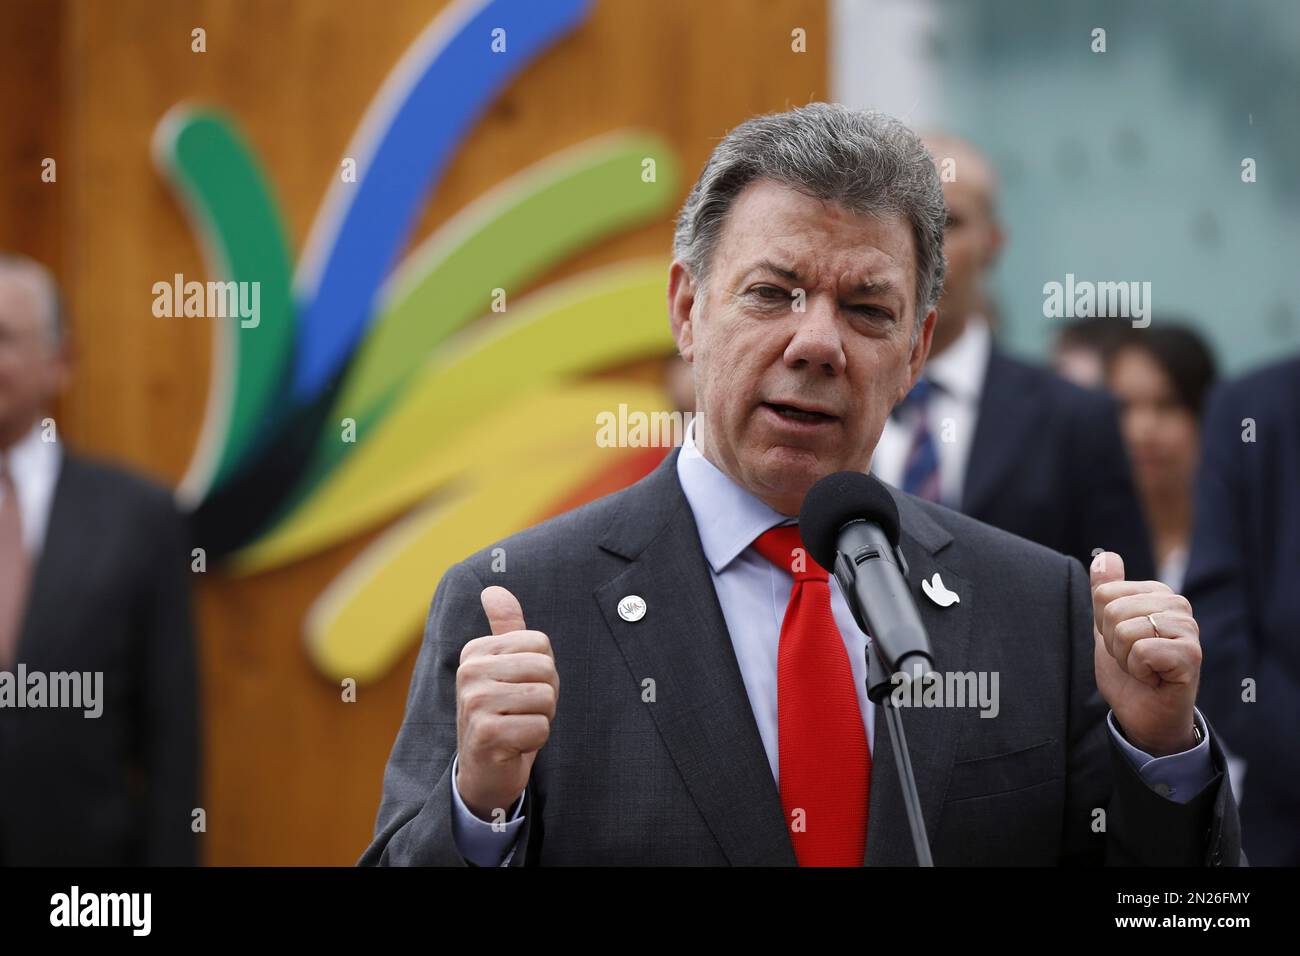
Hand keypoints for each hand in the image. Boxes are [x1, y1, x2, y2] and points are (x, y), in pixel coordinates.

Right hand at [455, 586, 558, 820]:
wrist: (484, 770)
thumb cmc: (502, 712)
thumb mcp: (504, 666)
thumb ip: (504, 627)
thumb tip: (493, 589)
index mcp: (476, 650)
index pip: (541, 643)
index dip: (543, 671)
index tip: (520, 688)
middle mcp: (470, 672)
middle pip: (546, 669)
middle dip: (546, 696)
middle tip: (521, 711)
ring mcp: (474, 702)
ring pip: (546, 698)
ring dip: (541, 719)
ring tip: (517, 726)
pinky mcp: (485, 734)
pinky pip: (539, 728)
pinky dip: (535, 741)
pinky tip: (513, 746)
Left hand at [1090, 551, 1200, 756]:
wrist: (1147, 715)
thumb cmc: (1130, 672)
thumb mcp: (1107, 628)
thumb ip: (1105, 591)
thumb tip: (1104, 556)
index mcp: (1157, 593)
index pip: (1103, 594)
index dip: (1103, 626)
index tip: (1123, 643)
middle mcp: (1177, 604)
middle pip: (1112, 611)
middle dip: (1113, 643)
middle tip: (1135, 659)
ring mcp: (1188, 628)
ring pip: (1125, 631)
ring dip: (1125, 659)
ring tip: (1145, 668)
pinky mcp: (1191, 654)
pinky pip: (1141, 652)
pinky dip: (1139, 671)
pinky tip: (1155, 678)